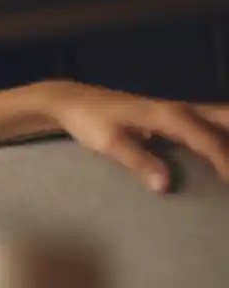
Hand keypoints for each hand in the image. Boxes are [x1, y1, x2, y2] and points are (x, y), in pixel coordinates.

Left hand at [42, 81, 228, 191]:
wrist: (73, 102)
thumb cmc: (88, 120)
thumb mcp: (108, 143)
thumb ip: (137, 161)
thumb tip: (164, 185)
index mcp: (167, 115)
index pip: (206, 139)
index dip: (224, 160)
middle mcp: (179, 109)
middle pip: (225, 117)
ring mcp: (177, 110)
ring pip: (220, 117)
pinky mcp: (173, 116)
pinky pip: (208, 122)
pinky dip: (221, 135)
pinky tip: (222, 153)